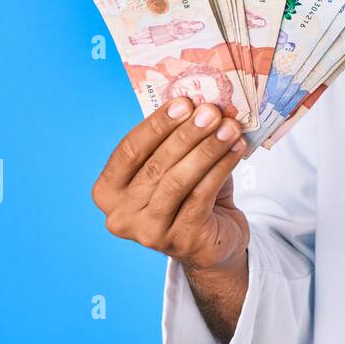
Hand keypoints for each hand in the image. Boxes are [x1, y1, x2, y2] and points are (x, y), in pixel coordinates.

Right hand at [92, 97, 249, 272]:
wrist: (215, 240)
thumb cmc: (189, 194)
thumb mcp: (175, 165)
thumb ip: (175, 139)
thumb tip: (197, 103)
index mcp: (108, 191)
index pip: (129, 151)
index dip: (156, 125)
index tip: (183, 103)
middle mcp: (121, 215)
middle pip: (156, 165)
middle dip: (187, 134)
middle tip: (212, 111)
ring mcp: (149, 233)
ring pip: (178, 182)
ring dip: (207, 149)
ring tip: (230, 127)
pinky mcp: (181, 241)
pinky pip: (201, 196)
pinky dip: (221, 168)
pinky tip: (236, 148)